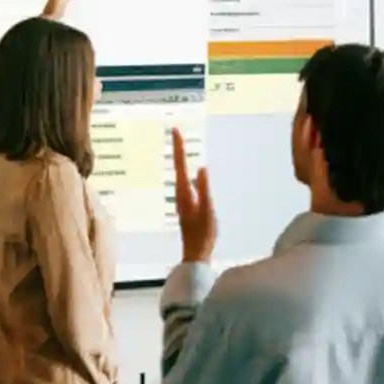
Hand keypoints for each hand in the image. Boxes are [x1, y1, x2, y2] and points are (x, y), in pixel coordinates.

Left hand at [172, 127, 214, 262]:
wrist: (196, 253)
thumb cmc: (203, 234)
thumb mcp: (207, 210)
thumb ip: (204, 189)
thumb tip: (201, 168)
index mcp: (185, 193)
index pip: (181, 164)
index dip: (178, 147)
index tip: (175, 130)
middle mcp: (181, 193)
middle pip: (178, 166)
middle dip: (178, 148)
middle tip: (175, 130)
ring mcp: (183, 199)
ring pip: (181, 174)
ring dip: (180, 158)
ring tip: (179, 143)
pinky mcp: (187, 204)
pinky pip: (186, 182)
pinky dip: (185, 170)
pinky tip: (188, 170)